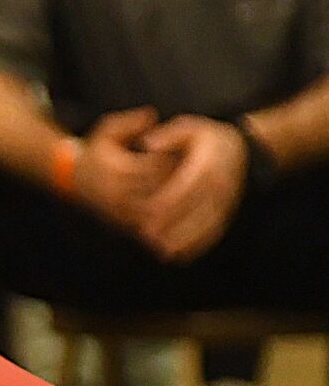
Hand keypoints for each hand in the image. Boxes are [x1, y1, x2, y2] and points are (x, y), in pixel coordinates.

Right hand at [72, 107, 175, 233]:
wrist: (74, 180)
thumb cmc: (97, 151)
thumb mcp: (108, 129)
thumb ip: (130, 122)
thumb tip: (152, 116)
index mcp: (114, 169)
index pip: (151, 167)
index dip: (170, 159)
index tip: (181, 150)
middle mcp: (116, 193)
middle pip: (156, 189)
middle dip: (175, 179)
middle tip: (191, 169)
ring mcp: (118, 210)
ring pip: (154, 210)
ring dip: (172, 200)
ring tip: (185, 185)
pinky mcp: (122, 223)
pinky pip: (149, 223)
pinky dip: (164, 215)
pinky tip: (175, 203)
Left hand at [137, 114, 247, 262]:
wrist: (240, 151)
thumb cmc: (205, 140)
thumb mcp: (190, 128)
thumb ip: (169, 136)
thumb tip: (147, 144)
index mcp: (209, 163)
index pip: (187, 186)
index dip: (167, 203)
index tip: (147, 214)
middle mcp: (221, 184)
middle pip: (196, 208)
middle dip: (172, 224)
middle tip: (147, 235)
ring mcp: (227, 200)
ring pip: (207, 224)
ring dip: (184, 240)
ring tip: (161, 251)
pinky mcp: (228, 213)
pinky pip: (215, 232)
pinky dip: (198, 246)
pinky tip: (178, 257)